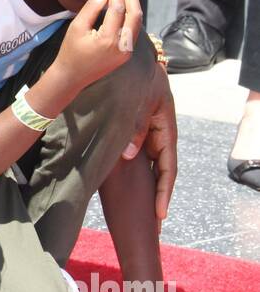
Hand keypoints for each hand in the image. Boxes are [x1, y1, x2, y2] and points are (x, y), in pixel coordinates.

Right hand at [54, 0, 142, 94]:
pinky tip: (125, 6)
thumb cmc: (70, 52)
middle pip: (135, 14)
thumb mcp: (77, 27)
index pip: (118, 8)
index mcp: (108, 39)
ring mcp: (128, 51)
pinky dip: (131, 15)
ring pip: (138, 22)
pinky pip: (134, 30)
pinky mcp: (128, 54)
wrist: (72, 77)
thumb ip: (92, 7)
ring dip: (133, 4)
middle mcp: (123, 46)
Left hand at [122, 63, 176, 226]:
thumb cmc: (140, 80)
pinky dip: (132, 172)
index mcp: (165, 132)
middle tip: (152, 227)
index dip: (163, 193)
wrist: (135, 64)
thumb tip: (129, 155)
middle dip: (156, 200)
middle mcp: (159, 138)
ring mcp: (148, 137)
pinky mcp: (135, 134)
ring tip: (140, 215)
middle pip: (160, 175)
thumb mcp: (141, 101)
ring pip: (148, 168)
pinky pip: (135, 156)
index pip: (167, 169)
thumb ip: (136, 127)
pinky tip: (123, 187)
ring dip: (145, 189)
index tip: (159, 215)